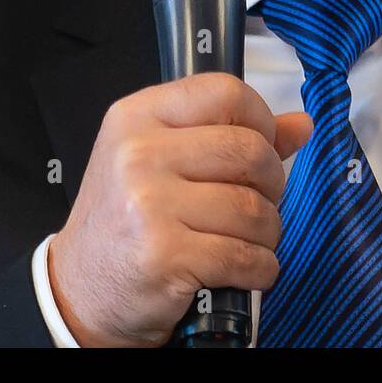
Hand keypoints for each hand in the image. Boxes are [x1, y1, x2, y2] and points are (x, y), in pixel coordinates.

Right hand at [48, 72, 311, 346]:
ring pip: (253, 208)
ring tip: (247, 239)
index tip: (263, 146)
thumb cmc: (127, 220)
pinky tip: (246, 269)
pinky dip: (260, 268)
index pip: (225, 92)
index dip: (261, 120)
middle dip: (271, 183)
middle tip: (258, 200)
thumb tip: (301, 124)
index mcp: (137, 117)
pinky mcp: (164, 255)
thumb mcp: (164, 160)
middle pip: (249, 150)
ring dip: (266, 232)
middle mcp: (138, 154)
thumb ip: (231, 135)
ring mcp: (148, 205)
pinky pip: (245, 256)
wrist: (81, 290)